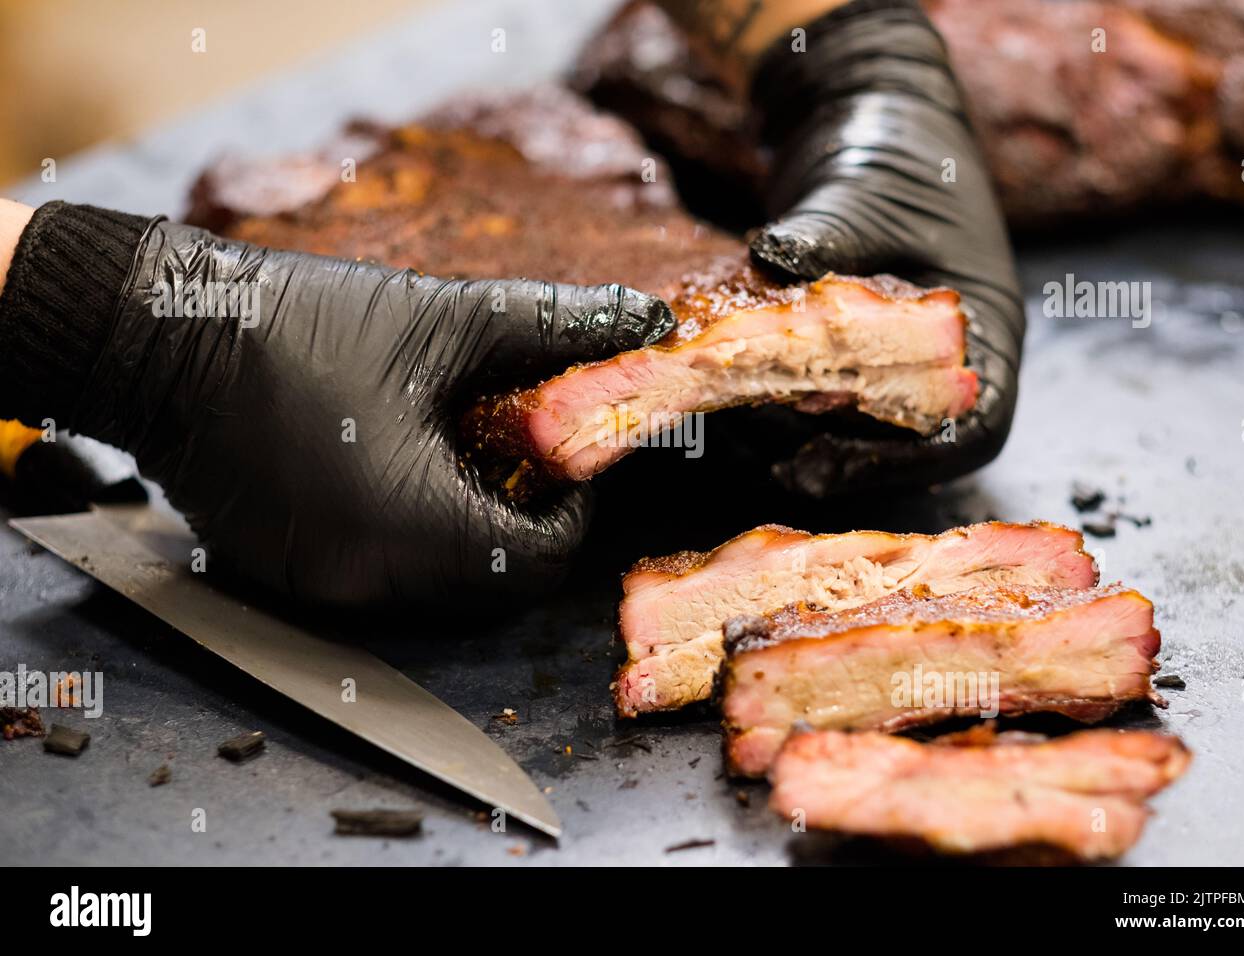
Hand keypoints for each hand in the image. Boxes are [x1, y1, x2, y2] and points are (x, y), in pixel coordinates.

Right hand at [68, 221, 672, 605]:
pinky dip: (413, 544)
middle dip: (525, 526)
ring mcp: (319, 591)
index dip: (571, 511)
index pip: (538, 562)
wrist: (158, 336)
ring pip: (438, 595)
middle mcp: (366, 582)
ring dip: (471, 537)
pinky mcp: (287, 579)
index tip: (564, 458)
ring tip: (459, 459)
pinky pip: (380, 584)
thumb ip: (553, 328)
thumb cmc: (299, 326)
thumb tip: (643, 321)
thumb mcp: (440, 322)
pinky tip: (400, 473)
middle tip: (519, 459)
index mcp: (412, 527)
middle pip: (492, 591)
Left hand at [746, 0, 1023, 496]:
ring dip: (799, 438)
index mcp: (988, 332)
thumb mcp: (868, 191)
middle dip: (834, 453)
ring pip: (860, 436)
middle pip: (906, 447)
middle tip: (767, 449)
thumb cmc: (897, 152)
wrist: (873, 118)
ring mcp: (903, 364)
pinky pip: (824, 405)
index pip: (967, 431)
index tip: (826, 456)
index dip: (901, 460)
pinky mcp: (854, 360)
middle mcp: (951, 363)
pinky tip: (732, 397)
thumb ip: (830, 233)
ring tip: (741, 428)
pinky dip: (779, 408)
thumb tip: (773, 254)